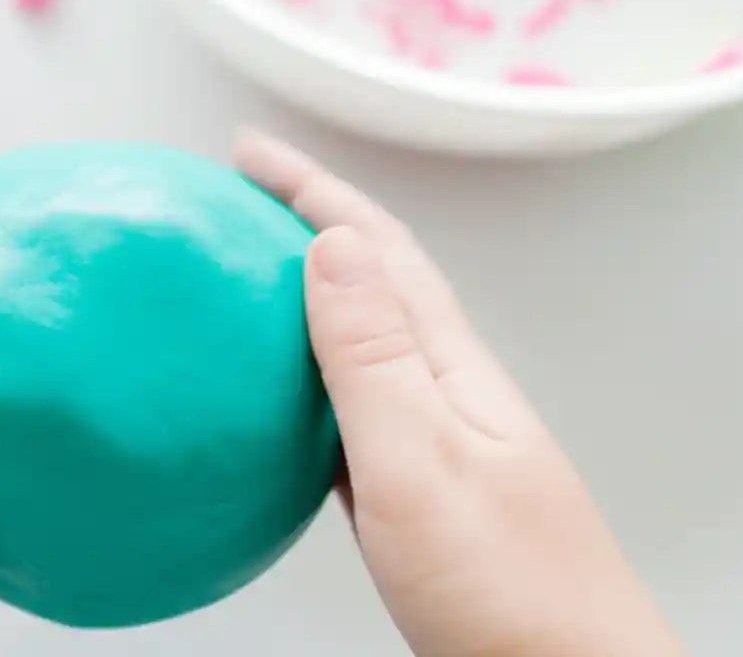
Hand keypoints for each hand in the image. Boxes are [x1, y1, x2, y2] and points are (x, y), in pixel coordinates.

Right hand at [236, 131, 684, 656]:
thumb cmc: (504, 589)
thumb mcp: (421, 464)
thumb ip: (372, 359)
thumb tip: (329, 247)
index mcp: (448, 368)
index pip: (377, 250)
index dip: (311, 190)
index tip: (247, 153)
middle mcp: (443, 389)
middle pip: (370, 280)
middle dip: (305, 221)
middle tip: (237, 195)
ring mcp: (429, 439)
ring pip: (355, 341)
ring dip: (301, 294)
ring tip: (241, 278)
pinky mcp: (410, 490)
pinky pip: (344, 407)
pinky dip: (301, 377)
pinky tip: (269, 398)